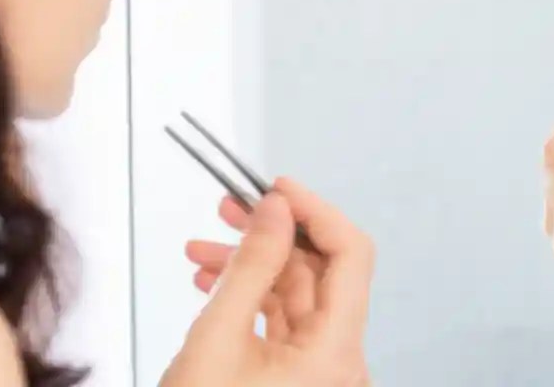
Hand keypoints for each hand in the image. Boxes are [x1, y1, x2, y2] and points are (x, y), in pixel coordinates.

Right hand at [162, 178, 374, 386]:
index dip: (316, 211)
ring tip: (201, 248)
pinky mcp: (297, 382)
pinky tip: (210, 281)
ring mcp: (320, 375)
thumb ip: (250, 266)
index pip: (352, 255)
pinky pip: (282, 325)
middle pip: (321, 273)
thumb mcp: (215, 341)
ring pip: (295, 297)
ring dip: (252, 266)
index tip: (275, 187)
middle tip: (229, 207)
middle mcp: (341, 363)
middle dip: (273, 235)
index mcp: (337, 354)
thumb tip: (276, 207)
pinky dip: (249, 299)